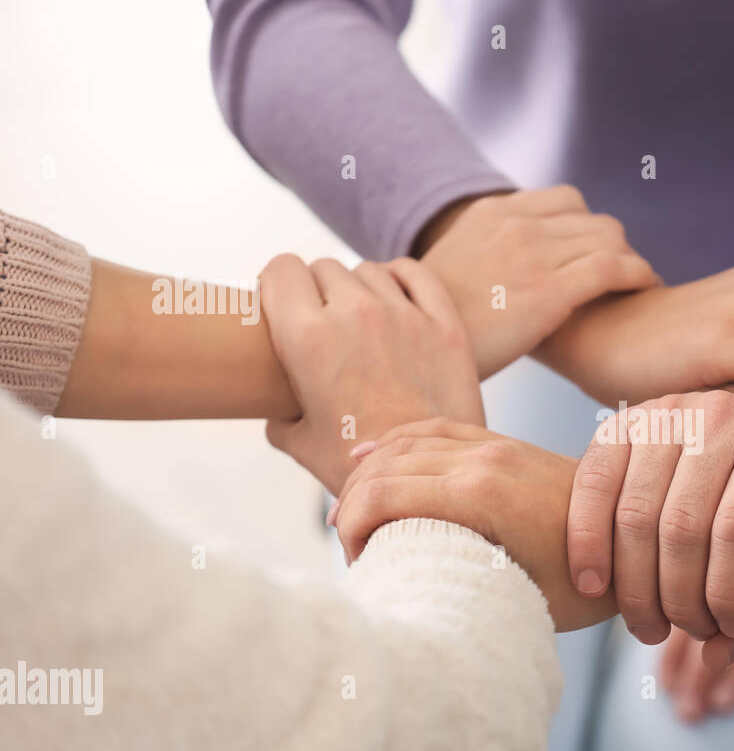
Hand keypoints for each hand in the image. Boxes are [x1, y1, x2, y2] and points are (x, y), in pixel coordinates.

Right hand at [259, 255, 483, 495]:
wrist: (427, 481)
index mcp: (307, 337)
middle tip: (320, 321)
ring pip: (367, 271)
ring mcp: (402, 314)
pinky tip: (394, 298)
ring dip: (357, 288)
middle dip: (315, 289)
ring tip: (359, 320)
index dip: (275, 284)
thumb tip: (273, 404)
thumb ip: (278, 410)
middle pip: (323, 268)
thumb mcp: (298, 443)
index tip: (279, 304)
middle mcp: (354, 313)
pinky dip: (400, 279)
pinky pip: (415, 274)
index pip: (280, 270)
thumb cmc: (357, 468)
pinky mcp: (444, 323)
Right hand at [331, 418, 617, 632]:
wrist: (640, 537)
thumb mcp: (522, 599)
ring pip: (404, 443)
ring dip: (368, 475)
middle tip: (354, 552)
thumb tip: (406, 598)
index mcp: (481, 494)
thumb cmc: (588, 583)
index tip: (362, 567)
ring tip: (350, 516)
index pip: (381, 495)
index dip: (352, 531)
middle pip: (384, 468)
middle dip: (354, 507)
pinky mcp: (503, 442)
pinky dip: (395, 444)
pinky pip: (433, 429)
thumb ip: (462, 587)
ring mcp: (494, 443)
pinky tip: (369, 459)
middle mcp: (482, 457)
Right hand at [415, 185, 658, 378]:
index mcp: (491, 214)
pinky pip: (614, 268)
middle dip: (615, 247)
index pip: (566, 201)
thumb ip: (479, 262)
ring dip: (632, 261)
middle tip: (625, 277)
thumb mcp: (445, 272)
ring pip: (610, 239)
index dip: (588, 228)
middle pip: (593, 220)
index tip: (595, 256)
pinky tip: (648, 289)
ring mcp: (533, 254)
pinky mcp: (550, 291)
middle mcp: (515, 224)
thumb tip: (485, 283)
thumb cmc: (425, 325)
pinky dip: (640, 274)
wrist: (408, 346)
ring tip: (640, 285)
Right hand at [567, 386, 733, 649]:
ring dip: (634, 586)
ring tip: (647, 625)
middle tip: (682, 632)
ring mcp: (669, 413)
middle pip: (683, 527)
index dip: (727, 592)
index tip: (729, 628)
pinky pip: (593, 484)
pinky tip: (592, 585)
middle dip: (677, 598)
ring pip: (636, 514)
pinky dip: (587, 540)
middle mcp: (723, 416)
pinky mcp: (624, 421)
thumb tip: (715, 654)